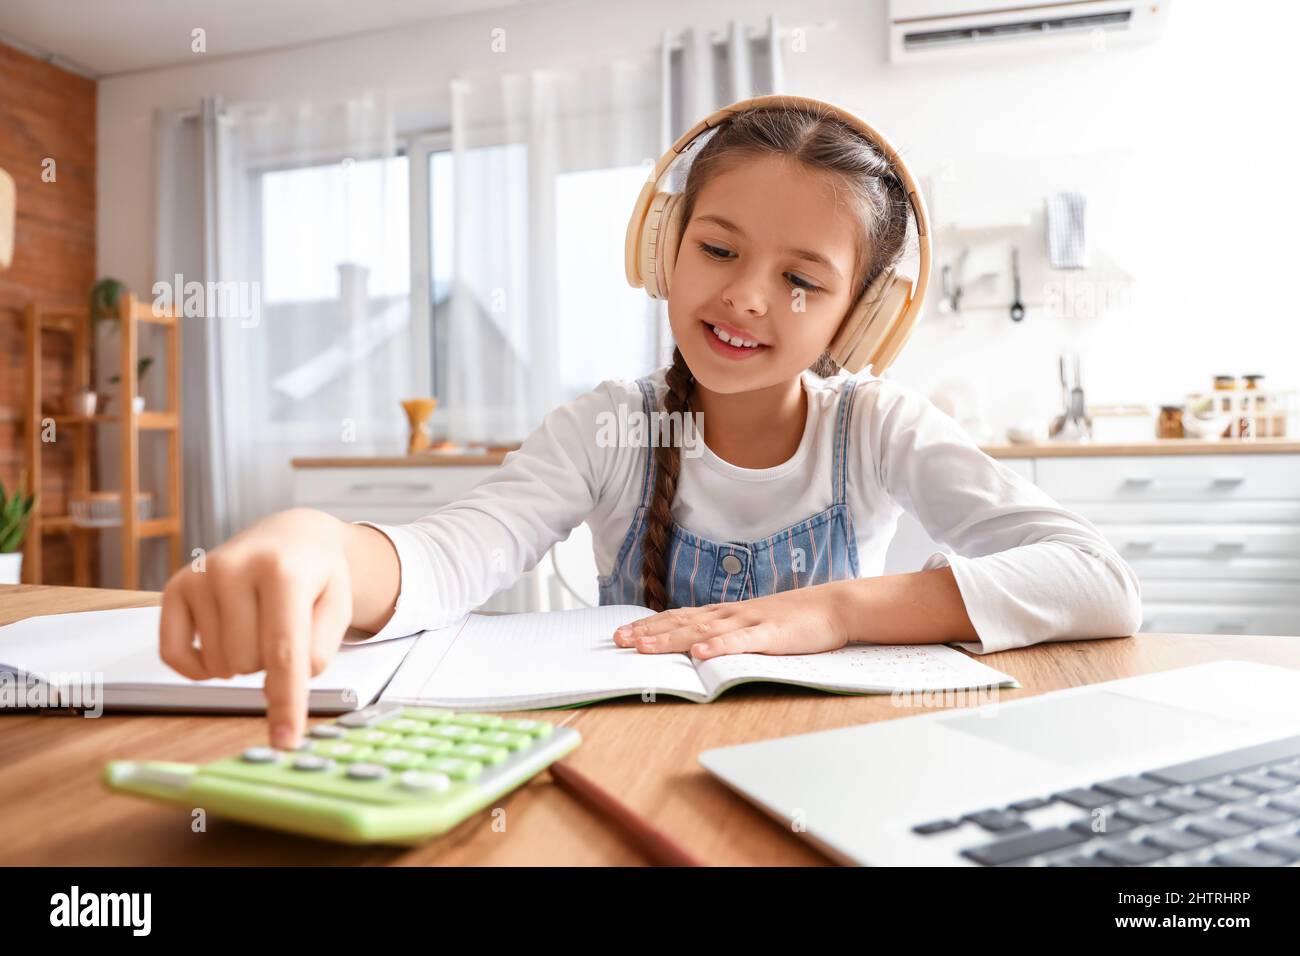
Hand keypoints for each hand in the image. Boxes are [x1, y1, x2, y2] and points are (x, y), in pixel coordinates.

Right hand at [159, 508, 353, 749]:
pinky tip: (223, 643)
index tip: (284, 740)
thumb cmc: (315, 577)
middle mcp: (235, 568)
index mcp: (285, 571)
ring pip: (219, 666)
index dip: (285, 701)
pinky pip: (175, 655)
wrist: (291, 538)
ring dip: (243, 660)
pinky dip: (201, 666)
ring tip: (259, 622)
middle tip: (283, 625)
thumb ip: (317, 650)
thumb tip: (279, 689)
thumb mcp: (338, 607)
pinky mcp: (177, 586)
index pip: (284, 652)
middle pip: (250, 663)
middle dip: (271, 662)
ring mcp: (201, 576)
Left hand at [612, 582, 851, 658]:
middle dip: (648, 633)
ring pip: (704, 631)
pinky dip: (719, 647)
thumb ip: (727, 634)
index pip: (679, 618)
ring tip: (644, 647)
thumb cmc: (794, 620)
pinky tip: (700, 654)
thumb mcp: (753, 625)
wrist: (834, 606)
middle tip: (618, 641)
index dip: (650, 626)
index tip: (622, 634)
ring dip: (672, 639)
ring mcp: (750, 622)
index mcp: (725, 614)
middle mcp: (731, 614)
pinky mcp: (771, 634)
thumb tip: (695, 648)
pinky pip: (742, 642)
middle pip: (682, 623)